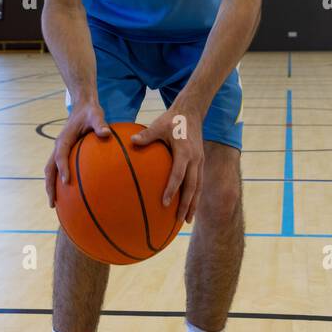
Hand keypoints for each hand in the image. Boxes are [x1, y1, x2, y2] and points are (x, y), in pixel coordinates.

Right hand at [45, 99, 110, 208]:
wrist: (83, 106)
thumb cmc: (90, 111)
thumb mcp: (96, 115)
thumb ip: (100, 124)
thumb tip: (106, 133)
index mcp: (64, 139)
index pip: (60, 156)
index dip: (63, 168)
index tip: (67, 181)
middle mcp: (59, 146)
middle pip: (50, 169)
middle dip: (50, 186)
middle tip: (52, 203)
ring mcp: (60, 150)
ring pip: (51, 171)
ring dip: (51, 186)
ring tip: (55, 204)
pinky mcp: (65, 153)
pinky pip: (59, 169)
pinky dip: (59, 181)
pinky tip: (69, 193)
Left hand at [131, 106, 203, 223]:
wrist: (192, 112)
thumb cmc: (172, 119)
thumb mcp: (158, 125)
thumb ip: (146, 135)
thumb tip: (131, 142)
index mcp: (185, 152)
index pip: (178, 174)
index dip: (172, 189)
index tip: (165, 203)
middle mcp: (195, 159)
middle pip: (192, 187)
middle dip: (187, 204)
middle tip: (179, 220)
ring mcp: (199, 161)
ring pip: (198, 187)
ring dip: (193, 204)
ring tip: (187, 219)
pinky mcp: (200, 162)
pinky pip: (199, 182)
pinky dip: (194, 195)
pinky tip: (188, 205)